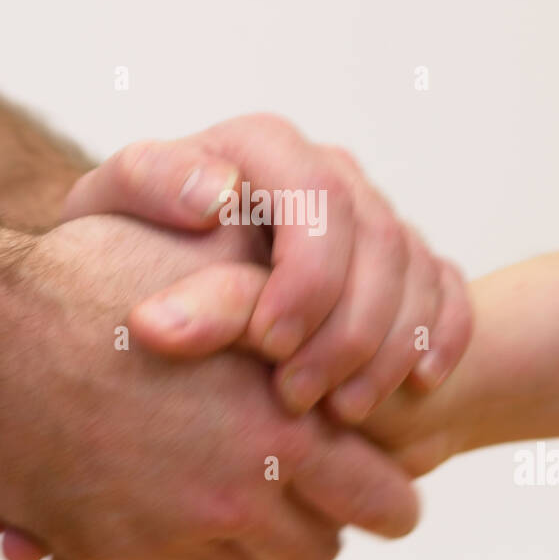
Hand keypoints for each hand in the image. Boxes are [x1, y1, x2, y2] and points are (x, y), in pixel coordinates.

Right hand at [0, 213, 419, 559]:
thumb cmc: (94, 291)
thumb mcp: (216, 277)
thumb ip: (296, 318)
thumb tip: (348, 349)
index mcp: (275, 437)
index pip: (379, 502)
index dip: (390, 494)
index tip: (388, 488)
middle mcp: (229, 504)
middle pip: (316, 548)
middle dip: (319, 515)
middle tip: (300, 473)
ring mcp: (164, 538)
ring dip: (247, 529)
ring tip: (221, 466)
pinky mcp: (109, 553)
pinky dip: (182, 541)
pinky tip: (162, 482)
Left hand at [61, 115, 471, 421]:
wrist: (140, 286)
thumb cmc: (116, 246)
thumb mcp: (110, 209)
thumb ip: (151, 187)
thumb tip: (218, 197)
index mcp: (259, 145)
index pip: (318, 197)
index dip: (309, 275)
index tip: (267, 346)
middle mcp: (322, 169)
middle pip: (376, 238)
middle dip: (347, 326)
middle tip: (299, 397)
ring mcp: (369, 213)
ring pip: (415, 269)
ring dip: (389, 347)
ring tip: (343, 413)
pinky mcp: (401, 260)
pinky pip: (448, 289)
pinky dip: (441, 336)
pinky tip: (419, 384)